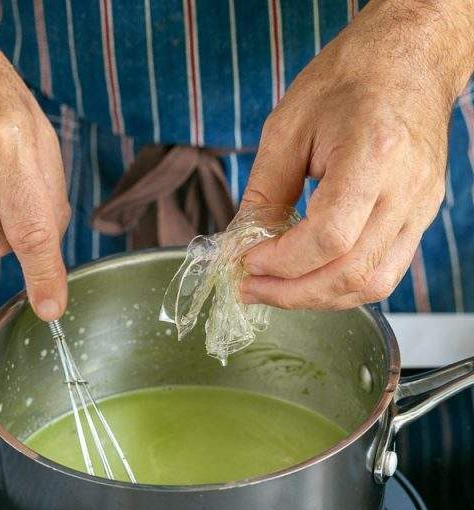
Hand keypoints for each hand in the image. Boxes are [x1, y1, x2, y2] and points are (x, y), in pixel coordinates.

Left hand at [240, 0, 473, 309]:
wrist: (409, 57)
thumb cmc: (349, 79)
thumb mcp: (288, 128)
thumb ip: (263, 193)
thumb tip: (242, 245)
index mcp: (374, 154)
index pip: (329, 237)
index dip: (283, 262)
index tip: (247, 262)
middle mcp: (406, 188)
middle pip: (351, 272)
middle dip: (292, 292)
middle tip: (250, 288)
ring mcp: (421, 207)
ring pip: (373, 284)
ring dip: (317, 298)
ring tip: (275, 290)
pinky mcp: (421, 218)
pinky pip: (384, 273)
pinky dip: (341, 286)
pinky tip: (309, 279)